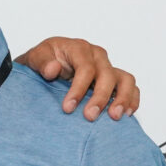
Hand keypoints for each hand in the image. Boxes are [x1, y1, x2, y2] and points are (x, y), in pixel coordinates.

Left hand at [17, 37, 139, 121]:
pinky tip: (126, 114)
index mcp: (79, 48)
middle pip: (107, 75)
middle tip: (89, 116)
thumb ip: (41, 62)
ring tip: (115, 116)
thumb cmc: (42, 62)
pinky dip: (131, 99)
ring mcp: (108, 67)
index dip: (78, 89)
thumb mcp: (34, 58)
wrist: (45, 66)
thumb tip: (53, 69)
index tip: (68, 108)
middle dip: (100, 97)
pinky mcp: (114, 79)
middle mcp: (97, 56)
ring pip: (125, 79)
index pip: (85, 68)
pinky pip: (130, 87)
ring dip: (122, 98)